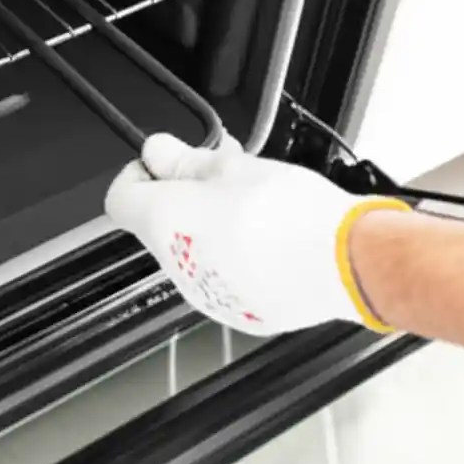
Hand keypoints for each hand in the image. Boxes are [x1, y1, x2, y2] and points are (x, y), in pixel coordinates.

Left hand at [105, 134, 408, 334]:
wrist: (345, 264)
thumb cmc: (291, 215)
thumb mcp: (234, 167)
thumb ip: (186, 159)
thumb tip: (158, 150)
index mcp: (165, 223)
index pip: (119, 199)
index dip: (138, 175)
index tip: (163, 163)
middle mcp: (177, 266)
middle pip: (159, 225)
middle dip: (184, 196)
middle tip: (221, 174)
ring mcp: (206, 294)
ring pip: (192, 252)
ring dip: (211, 226)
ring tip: (254, 203)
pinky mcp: (238, 313)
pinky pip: (223, 278)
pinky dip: (236, 258)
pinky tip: (270, 239)